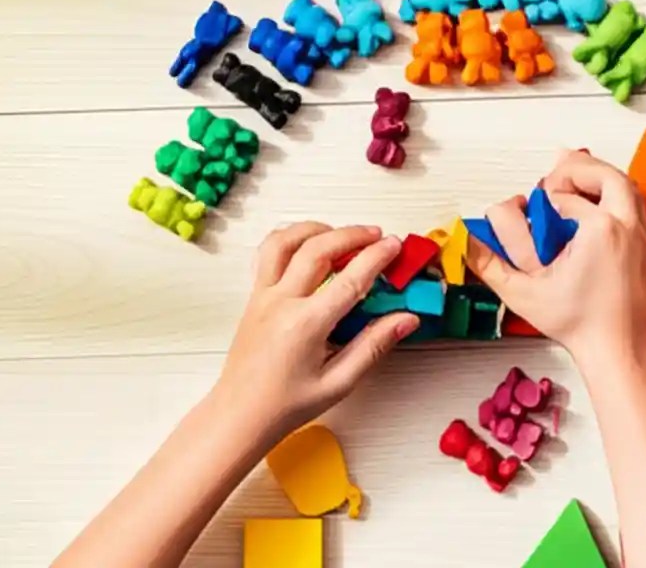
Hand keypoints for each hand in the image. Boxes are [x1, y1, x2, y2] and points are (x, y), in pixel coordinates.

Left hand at [213, 222, 418, 439]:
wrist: (239, 415)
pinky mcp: (254, 298)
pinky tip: (308, 244)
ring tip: (341, 233)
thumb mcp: (339, 382)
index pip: (350, 279)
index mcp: (305, 325)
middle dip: (351, 235)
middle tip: (377, 235)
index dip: (376, 257)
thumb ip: (374, 345)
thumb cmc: (285, 405)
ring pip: (284, 242)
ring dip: (316, 229)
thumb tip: (406, 319)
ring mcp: (262, 297)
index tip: (395, 246)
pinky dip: (289, 240)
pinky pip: (268, 254)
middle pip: (317, 248)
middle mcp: (281, 304)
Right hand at [467, 151, 645, 363]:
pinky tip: (598, 208)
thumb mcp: (524, 293)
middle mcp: (626, 227)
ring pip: (628, 189)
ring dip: (602, 180)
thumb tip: (466, 242)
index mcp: (599, 229)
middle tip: (557, 172)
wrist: (620, 350)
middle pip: (608, 176)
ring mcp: (641, 238)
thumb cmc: (581, 326)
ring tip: (576, 183)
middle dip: (580, 168)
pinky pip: (636, 209)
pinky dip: (617, 198)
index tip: (532, 207)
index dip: (544, 198)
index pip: (565, 197)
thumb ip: (489, 265)